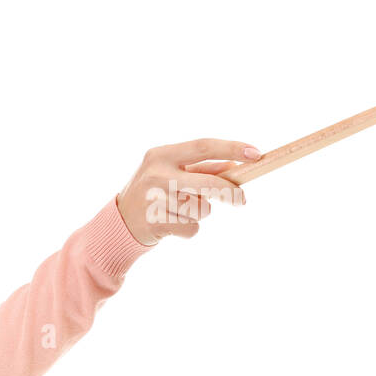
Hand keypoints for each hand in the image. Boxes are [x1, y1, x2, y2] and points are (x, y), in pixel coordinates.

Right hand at [116, 138, 259, 245]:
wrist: (119, 223)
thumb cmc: (152, 192)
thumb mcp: (170, 172)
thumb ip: (200, 169)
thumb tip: (236, 168)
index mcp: (161, 154)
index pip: (204, 146)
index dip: (232, 149)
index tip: (256, 154)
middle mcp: (157, 173)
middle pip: (209, 182)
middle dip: (231, 191)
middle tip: (242, 199)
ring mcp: (156, 199)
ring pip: (202, 208)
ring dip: (200, 213)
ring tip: (180, 212)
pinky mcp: (157, 223)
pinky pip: (193, 228)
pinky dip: (189, 230)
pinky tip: (172, 226)